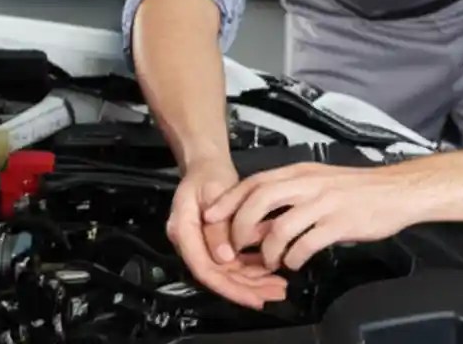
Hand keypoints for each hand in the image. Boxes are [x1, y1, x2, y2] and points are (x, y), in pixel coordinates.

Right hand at [166, 158, 287, 308]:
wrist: (206, 164)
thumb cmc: (209, 174)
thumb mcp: (216, 193)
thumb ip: (218, 227)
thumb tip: (226, 258)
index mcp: (183, 230)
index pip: (204, 269)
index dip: (230, 287)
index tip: (255, 298)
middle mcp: (189, 243)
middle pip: (217, 276)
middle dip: (246, 289)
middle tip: (276, 294)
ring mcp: (201, 245)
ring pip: (227, 273)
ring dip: (252, 283)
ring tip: (278, 288)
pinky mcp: (213, 244)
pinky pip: (232, 263)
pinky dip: (252, 269)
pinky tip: (270, 273)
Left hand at [202, 163, 420, 271]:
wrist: (396, 191)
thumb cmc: (357, 189)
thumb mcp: (318, 184)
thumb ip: (289, 198)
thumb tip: (259, 223)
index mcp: (300, 172)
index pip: (254, 181)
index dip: (229, 200)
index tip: (212, 216)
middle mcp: (308, 184)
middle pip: (259, 200)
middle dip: (240, 227)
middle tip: (236, 247)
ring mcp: (323, 203)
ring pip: (279, 227)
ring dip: (268, 251)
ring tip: (271, 262)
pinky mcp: (338, 224)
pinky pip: (305, 245)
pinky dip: (294, 259)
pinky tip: (295, 263)